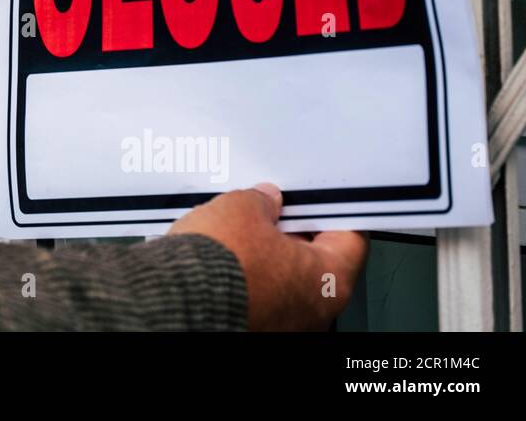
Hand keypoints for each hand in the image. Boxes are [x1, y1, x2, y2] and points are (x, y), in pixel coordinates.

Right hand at [168, 183, 367, 329]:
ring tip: (237, 230)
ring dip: (264, 255)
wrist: (175, 297)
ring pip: (282, 279)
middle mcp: (312, 312)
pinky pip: (256, 294)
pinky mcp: (251, 326)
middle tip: (270, 210)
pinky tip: (222, 254)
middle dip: (290, 232)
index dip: (331, 212)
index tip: (320, 201)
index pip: (350, 239)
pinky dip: (244, 275)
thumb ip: (261, 201)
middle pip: (313, 261)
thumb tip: (263, 201)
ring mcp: (281, 324)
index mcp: (329, 282)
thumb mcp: (243, 208)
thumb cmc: (220, 265)